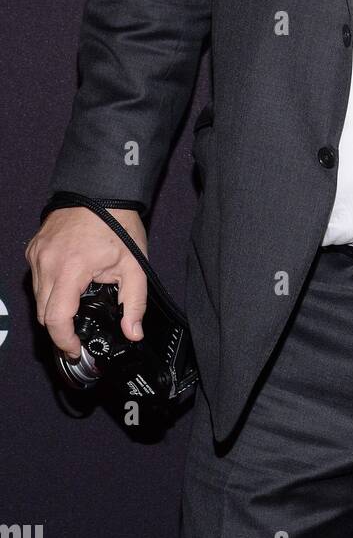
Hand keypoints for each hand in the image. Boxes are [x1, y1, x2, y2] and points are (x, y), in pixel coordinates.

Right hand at [25, 207, 148, 360]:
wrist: (101, 188)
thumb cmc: (118, 221)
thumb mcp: (134, 265)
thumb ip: (134, 303)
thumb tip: (133, 333)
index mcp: (71, 269)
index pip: (56, 319)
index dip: (64, 341)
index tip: (75, 349)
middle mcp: (47, 263)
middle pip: (43, 313)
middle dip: (60, 328)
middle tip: (78, 334)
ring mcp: (37, 255)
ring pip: (37, 297)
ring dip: (53, 308)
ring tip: (76, 307)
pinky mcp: (33, 249)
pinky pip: (36, 279)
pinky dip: (48, 288)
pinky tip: (68, 286)